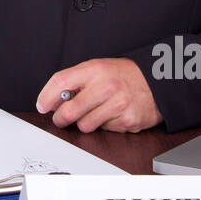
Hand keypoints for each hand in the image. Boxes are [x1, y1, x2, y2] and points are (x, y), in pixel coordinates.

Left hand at [35, 58, 162, 132]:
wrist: (158, 82)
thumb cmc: (125, 75)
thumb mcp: (99, 68)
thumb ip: (77, 80)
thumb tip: (53, 99)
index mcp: (96, 69)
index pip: (61, 82)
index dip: (47, 96)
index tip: (42, 105)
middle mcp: (106, 86)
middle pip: (69, 111)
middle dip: (60, 118)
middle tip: (61, 118)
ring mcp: (118, 105)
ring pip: (85, 125)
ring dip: (85, 122)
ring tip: (95, 111)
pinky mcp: (127, 121)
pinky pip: (105, 131)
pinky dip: (105, 125)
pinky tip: (112, 114)